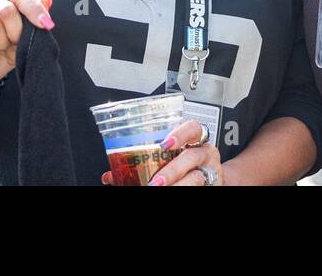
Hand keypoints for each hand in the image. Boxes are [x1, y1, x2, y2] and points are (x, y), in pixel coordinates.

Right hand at [0, 0, 53, 94]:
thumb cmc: (9, 48)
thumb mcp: (27, 34)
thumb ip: (36, 15)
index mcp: (4, 0)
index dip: (34, 8)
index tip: (46, 24)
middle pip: (6, 10)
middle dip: (16, 31)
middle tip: (15, 41)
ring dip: (1, 42)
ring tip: (1, 47)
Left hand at [99, 120, 223, 186]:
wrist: (212, 180)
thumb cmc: (185, 164)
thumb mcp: (170, 158)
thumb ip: (143, 162)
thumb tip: (109, 176)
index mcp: (195, 140)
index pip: (193, 128)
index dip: (180, 134)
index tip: (164, 144)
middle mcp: (205, 153)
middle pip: (192, 156)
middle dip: (172, 170)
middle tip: (155, 182)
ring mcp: (210, 171)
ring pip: (196, 177)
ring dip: (177, 185)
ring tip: (159, 188)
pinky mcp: (211, 185)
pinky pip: (199, 188)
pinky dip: (182, 190)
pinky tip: (172, 192)